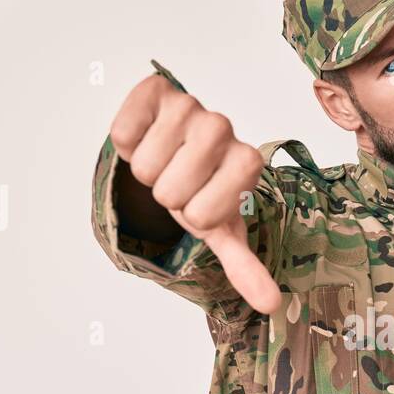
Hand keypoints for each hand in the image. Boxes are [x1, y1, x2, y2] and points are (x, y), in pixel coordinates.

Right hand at [109, 73, 281, 314]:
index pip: (200, 217)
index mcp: (247, 163)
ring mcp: (190, 104)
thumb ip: (244, 265)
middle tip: (179, 181)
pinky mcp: (155, 89)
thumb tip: (270, 304)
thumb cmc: (203, 188)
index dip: (192, 216)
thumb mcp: (222, 228)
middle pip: (169, 192)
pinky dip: (127, 142)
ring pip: (143, 166)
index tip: (202, 201)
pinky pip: (123, 132)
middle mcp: (223, 127)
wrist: (180, 147)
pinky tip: (147, 136)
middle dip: (167, 196)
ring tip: (165, 159)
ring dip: (146, 170)